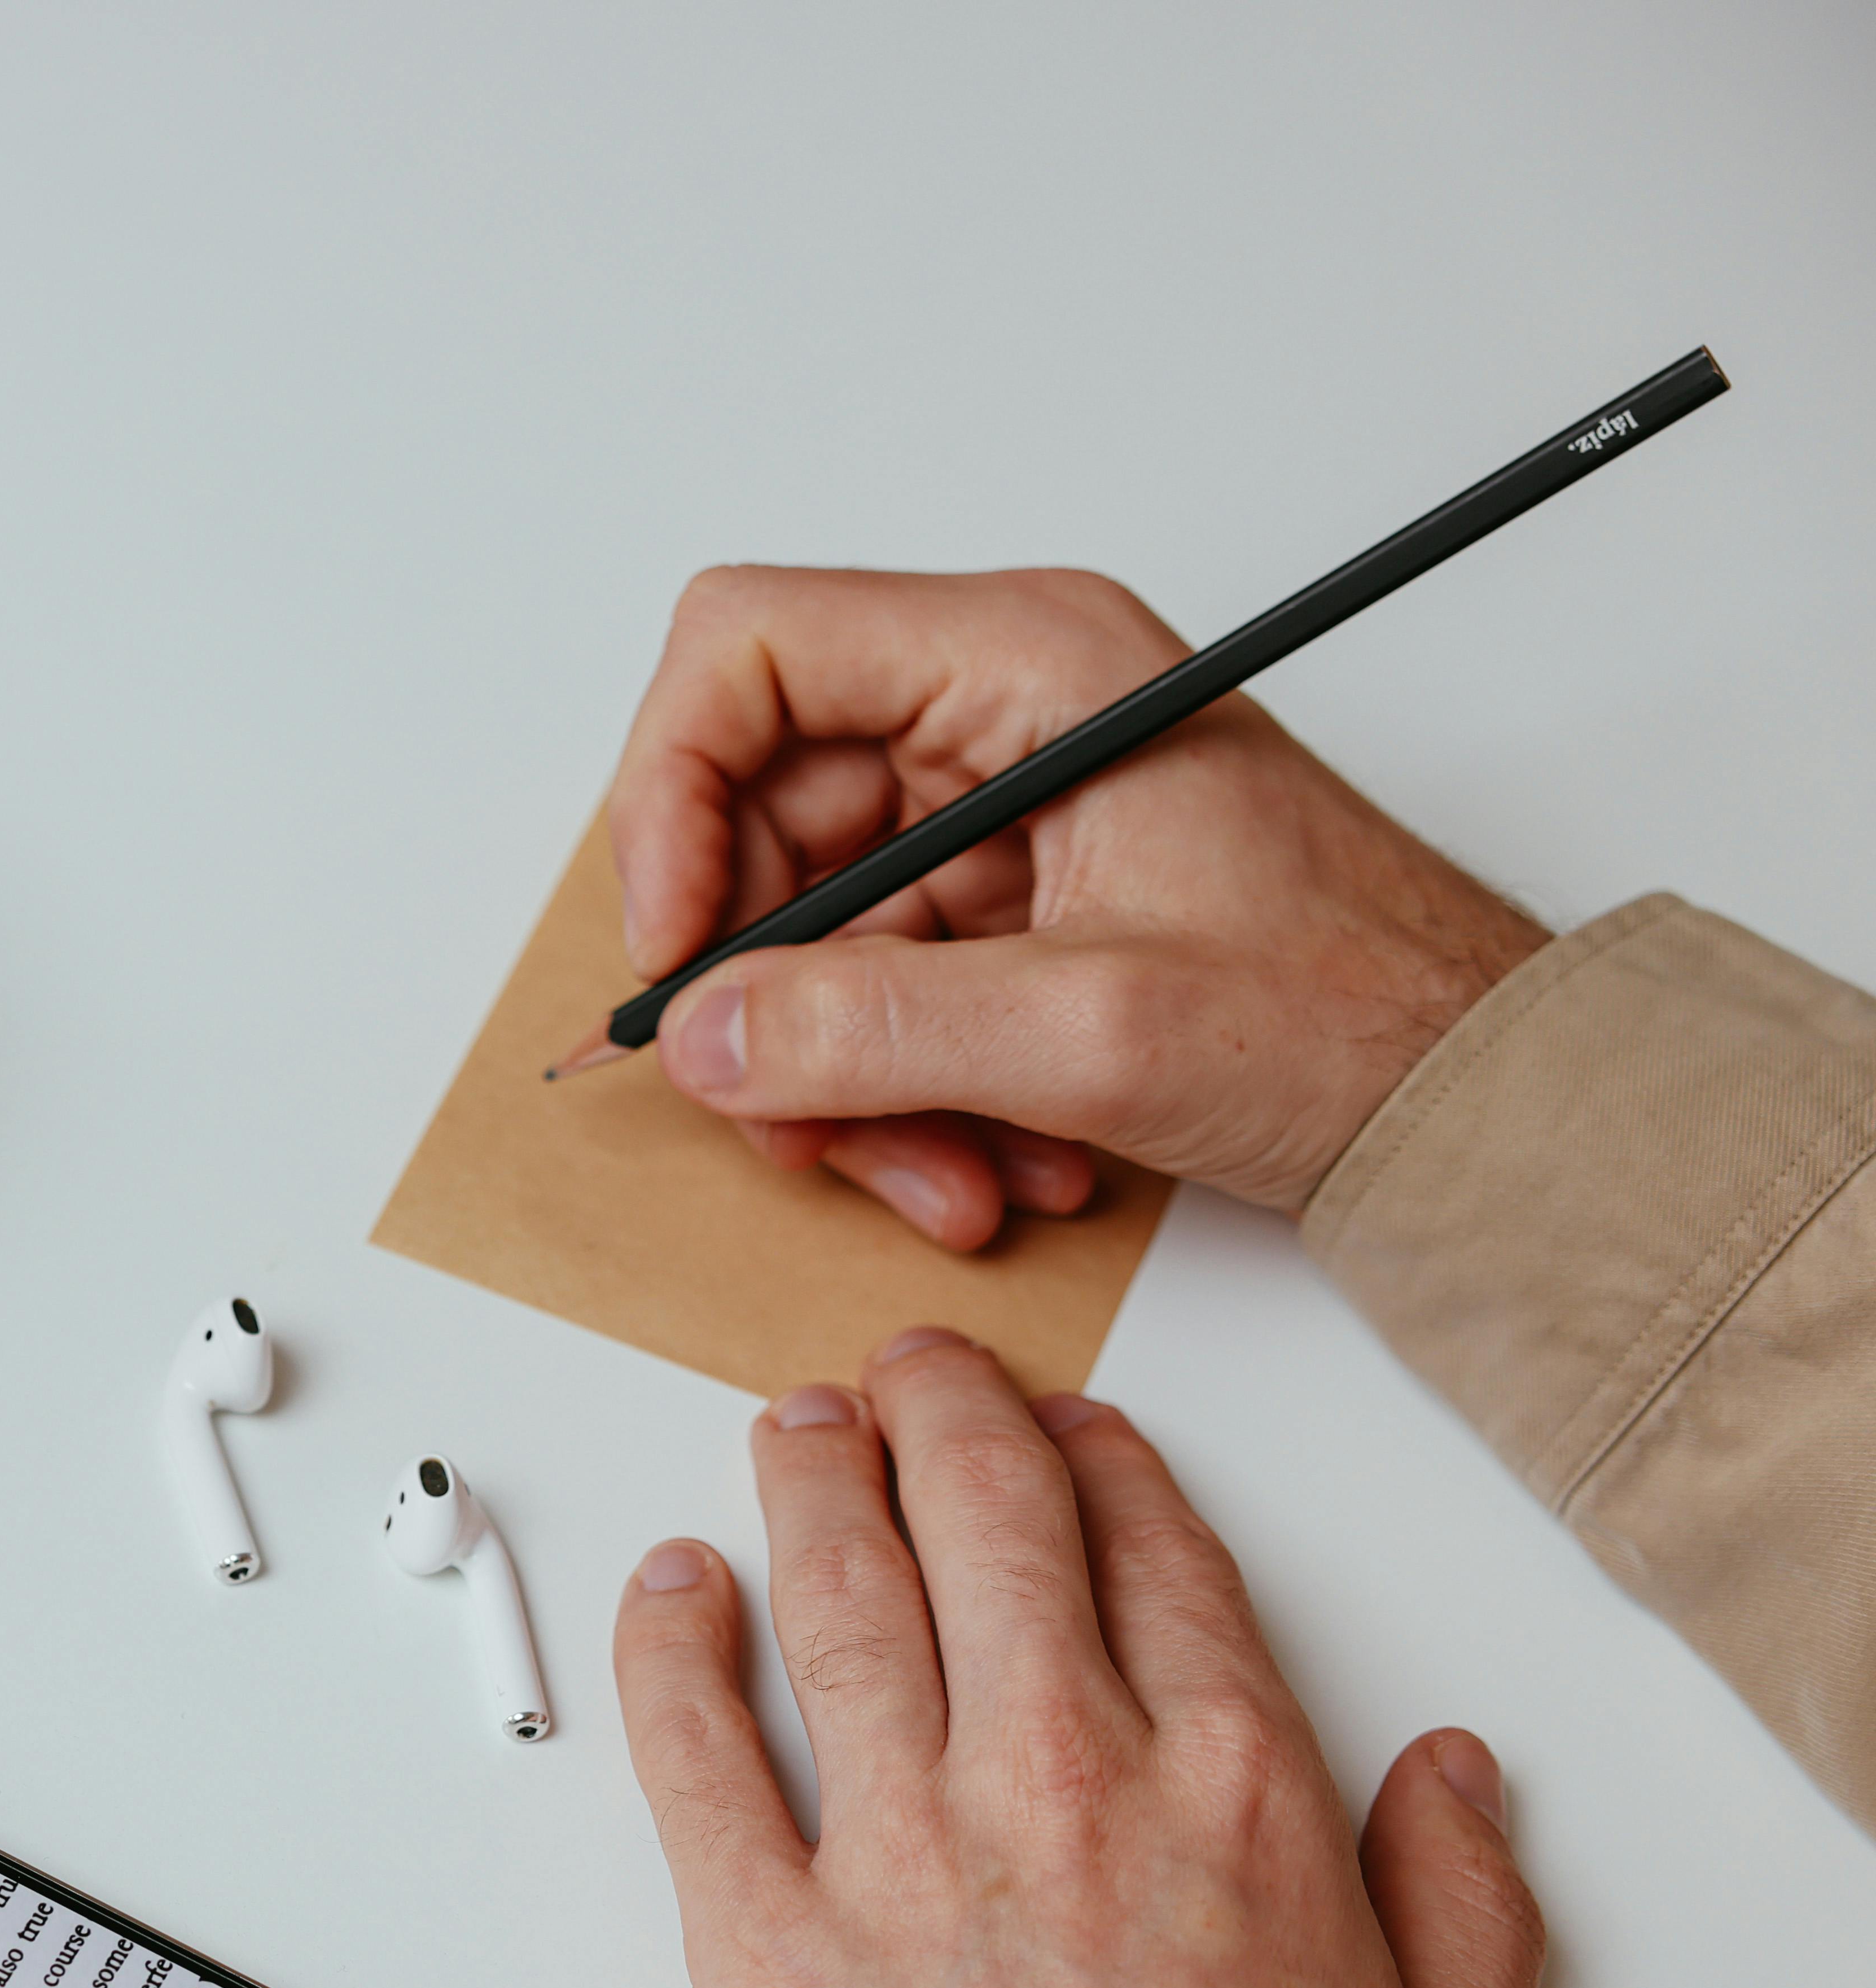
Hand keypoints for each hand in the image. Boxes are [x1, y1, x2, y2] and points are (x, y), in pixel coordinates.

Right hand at [606, 566, 1552, 1250]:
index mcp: (1026, 663)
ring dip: (843, 1083)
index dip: (668, 796)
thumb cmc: (1359, 1013)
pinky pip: (872, 999)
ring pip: (804, 938)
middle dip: (770, 996)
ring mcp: (995, 817)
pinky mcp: (1003, 910)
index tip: (676, 950)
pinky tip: (988, 1162)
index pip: (747, 652)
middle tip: (797, 1122)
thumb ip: (876, 1032)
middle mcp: (996, 715)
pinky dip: (899, 1101)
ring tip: (943, 1176)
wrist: (1478, 1094)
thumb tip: (701, 1034)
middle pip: (754, 823)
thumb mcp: (1101, 1033)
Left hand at [612, 1327, 1540, 1987]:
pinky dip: (673, 1644)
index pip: (1158, 1566)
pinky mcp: (763, 1939)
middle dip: (944, 1419)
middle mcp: (1060, 1784)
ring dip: (813, 1487)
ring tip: (795, 1427)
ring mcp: (899, 1853)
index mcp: (1234, 1799)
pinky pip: (691, 1748)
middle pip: (988, 1532)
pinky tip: (673, 1586)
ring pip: (839, 1599)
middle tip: (908, 1369)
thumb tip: (1447, 1774)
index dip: (1105, 1472)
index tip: (1069, 1433)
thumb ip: (1464, 1904)